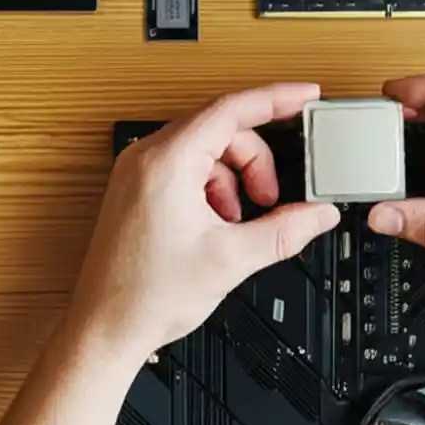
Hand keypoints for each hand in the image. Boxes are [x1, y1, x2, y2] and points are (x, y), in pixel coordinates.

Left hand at [69, 84, 340, 353]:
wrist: (106, 328)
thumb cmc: (146, 296)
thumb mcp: (232, 259)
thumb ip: (286, 231)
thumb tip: (318, 214)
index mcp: (167, 162)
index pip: (231, 108)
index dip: (276, 99)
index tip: (305, 96)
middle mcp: (146, 158)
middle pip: (222, 130)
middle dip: (256, 161)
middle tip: (272, 199)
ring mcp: (138, 172)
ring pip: (206, 150)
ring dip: (234, 178)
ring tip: (238, 221)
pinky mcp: (137, 190)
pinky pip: (187, 168)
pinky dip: (212, 188)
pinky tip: (218, 223)